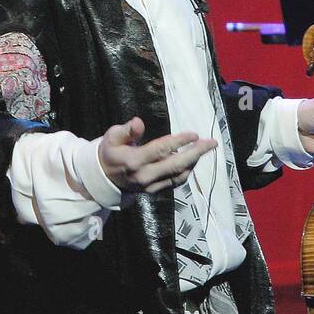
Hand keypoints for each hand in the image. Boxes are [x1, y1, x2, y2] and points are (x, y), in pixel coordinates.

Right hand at [97, 117, 216, 193]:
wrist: (103, 179)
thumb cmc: (109, 152)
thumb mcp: (111, 137)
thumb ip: (126, 130)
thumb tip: (138, 122)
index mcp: (134, 161)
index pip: (161, 150)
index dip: (179, 142)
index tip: (194, 134)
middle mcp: (144, 176)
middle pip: (176, 165)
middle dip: (196, 153)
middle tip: (211, 143)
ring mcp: (150, 186)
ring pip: (179, 176)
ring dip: (194, 162)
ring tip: (204, 149)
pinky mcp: (154, 192)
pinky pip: (175, 183)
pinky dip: (187, 172)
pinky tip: (192, 161)